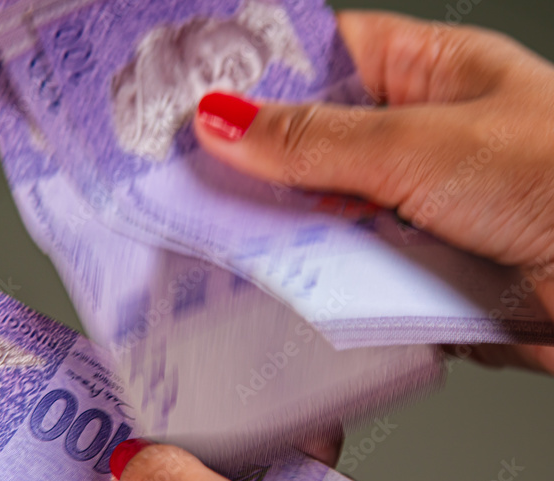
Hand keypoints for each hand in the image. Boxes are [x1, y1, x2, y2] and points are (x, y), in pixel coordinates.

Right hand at [193, 10, 553, 373]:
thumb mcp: (423, 146)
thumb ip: (315, 140)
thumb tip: (225, 121)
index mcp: (428, 76)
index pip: (322, 56)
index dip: (256, 70)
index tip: (191, 91)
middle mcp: (415, 141)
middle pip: (308, 145)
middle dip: (255, 166)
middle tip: (188, 177)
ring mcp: (411, 211)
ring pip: (318, 217)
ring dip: (281, 233)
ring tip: (222, 237)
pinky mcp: (409, 276)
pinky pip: (340, 276)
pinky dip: (311, 287)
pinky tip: (277, 289)